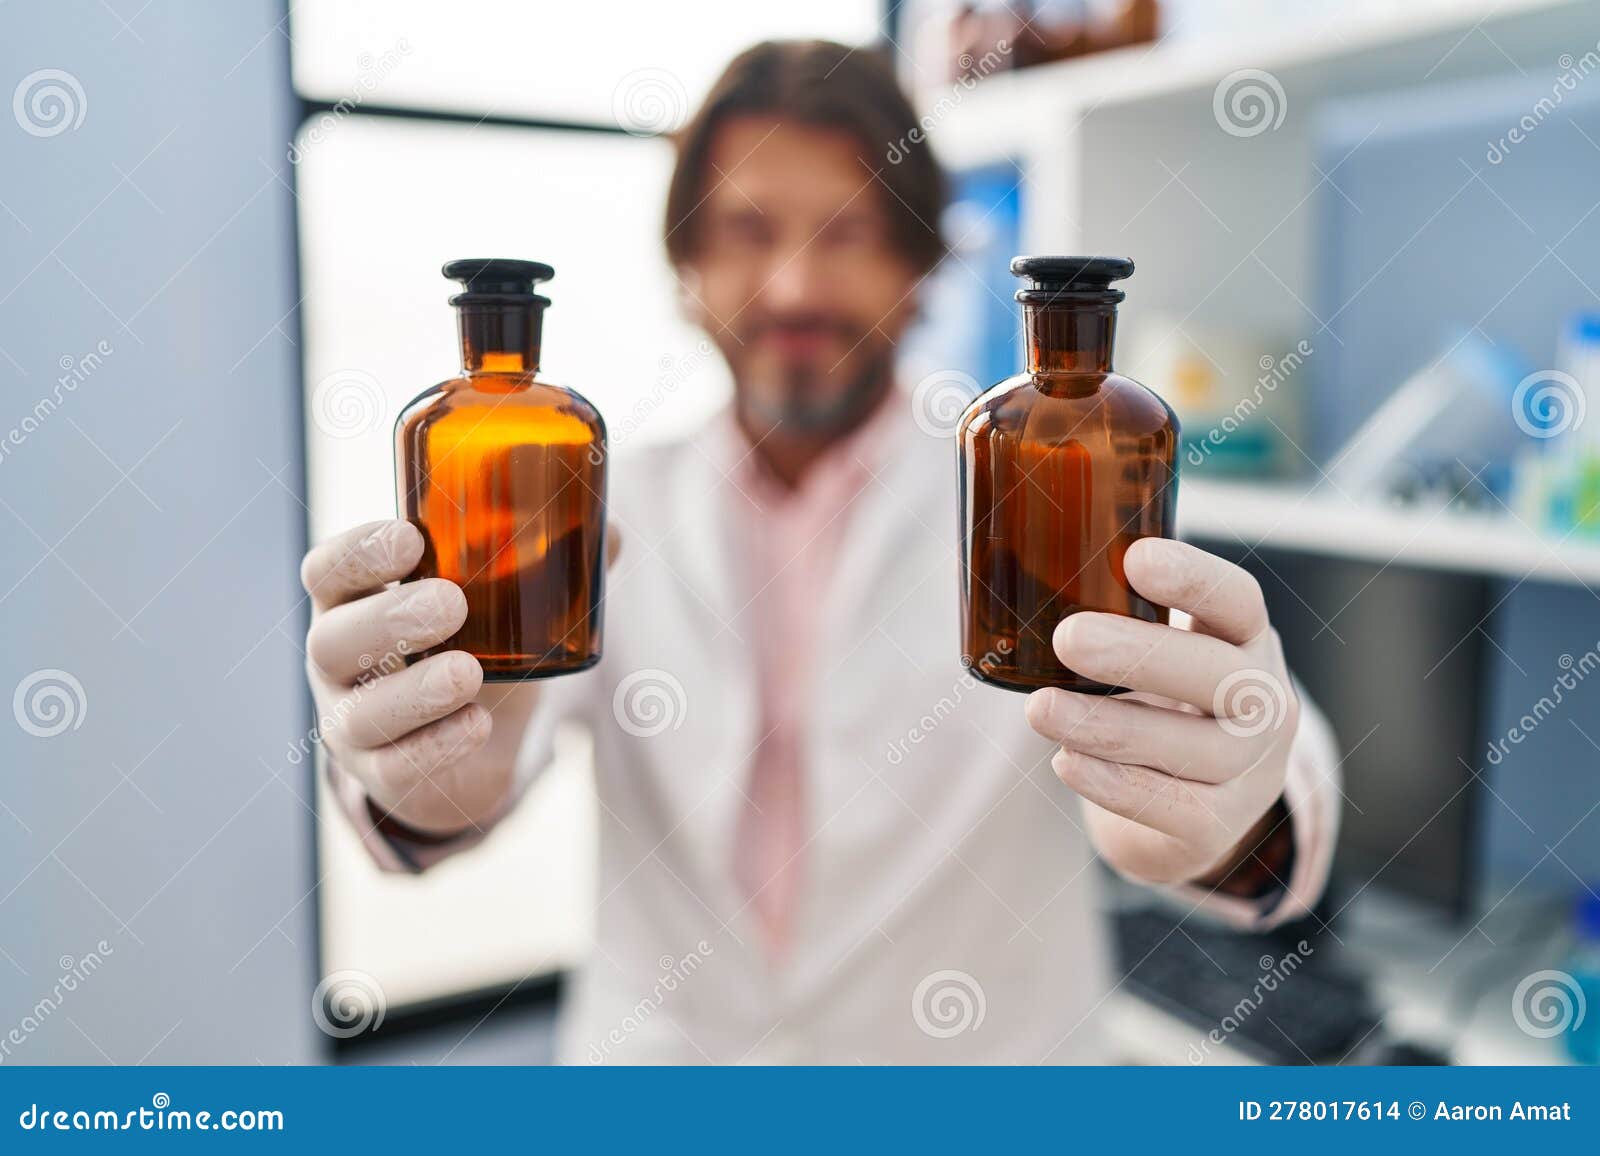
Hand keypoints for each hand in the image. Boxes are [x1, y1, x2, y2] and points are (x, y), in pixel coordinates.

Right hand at [300, 521, 620, 836]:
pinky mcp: (382, 775)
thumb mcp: (500, 602)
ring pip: (359, 713)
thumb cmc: (474, 643)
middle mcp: (337, 662)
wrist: (473, 737)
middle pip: (330, 641)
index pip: (327, 571)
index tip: (413, 538)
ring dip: (414, 693)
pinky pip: (396, 768)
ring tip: (468, 673)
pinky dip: (437, 747)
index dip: (358, 552)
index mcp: (356, 601)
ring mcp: (351, 723)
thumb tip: (608, 533)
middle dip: (388, 620)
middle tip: (451, 604)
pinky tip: (478, 726)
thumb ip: (545, 562)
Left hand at [1023, 537, 1298, 886]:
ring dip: (1109, 727)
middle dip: (1141, 656)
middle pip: (1222, 677)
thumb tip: (1013, 561)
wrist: (1189, 805)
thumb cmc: (1161, 701)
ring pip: (1194, 748)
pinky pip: (1172, 809)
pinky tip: (1066, 762)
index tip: (1136, 558)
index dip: (1195, 578)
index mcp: (1245, 641)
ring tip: (1039, 709)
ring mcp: (1250, 771)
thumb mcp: (1158, 649)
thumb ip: (1116, 610)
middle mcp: (1263, 703)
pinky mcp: (1219, 827)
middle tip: (1068, 637)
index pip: (1237, 602)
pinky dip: (1114, 785)